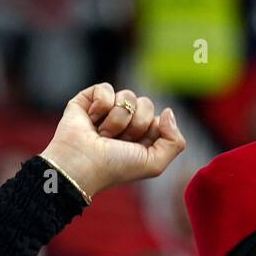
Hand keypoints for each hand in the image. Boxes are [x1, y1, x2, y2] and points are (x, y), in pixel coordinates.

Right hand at [40, 83, 185, 197]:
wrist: (81, 163)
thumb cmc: (115, 167)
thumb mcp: (154, 163)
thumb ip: (175, 142)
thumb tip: (168, 111)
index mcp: (143, 136)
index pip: (160, 119)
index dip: (150, 131)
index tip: (135, 148)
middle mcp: (127, 122)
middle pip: (146, 104)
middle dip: (134, 125)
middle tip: (117, 142)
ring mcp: (108, 109)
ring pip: (128, 96)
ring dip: (116, 120)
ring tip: (103, 134)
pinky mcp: (90, 98)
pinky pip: (107, 88)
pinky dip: (100, 106)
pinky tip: (91, 120)